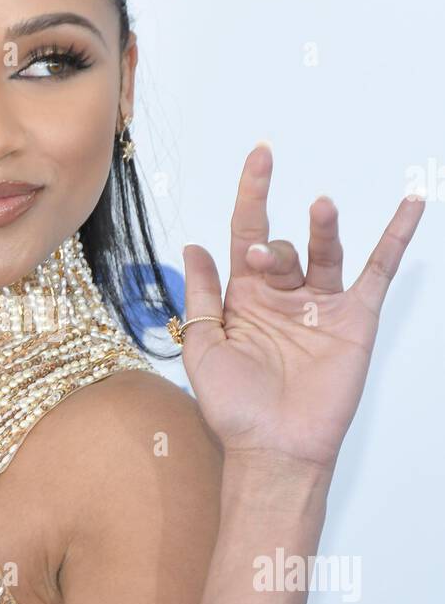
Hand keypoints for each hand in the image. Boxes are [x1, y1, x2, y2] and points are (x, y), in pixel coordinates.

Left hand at [178, 143, 425, 472]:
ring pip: (325, 251)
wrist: (273, 448)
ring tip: (320, 207)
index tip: (261, 155)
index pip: (248, 232)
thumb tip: (193, 245)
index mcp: (245, 298)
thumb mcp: (203, 344)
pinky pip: (379, 271)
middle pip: (281, 246)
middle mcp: (284, 296)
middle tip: (260, 263)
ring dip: (322, 228)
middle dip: (270, 248)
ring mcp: (322, 306)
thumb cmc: (234, 407)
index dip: (252, 193)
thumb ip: (202, 294)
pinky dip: (395, 238)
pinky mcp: (355, 320)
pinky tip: (411, 206)